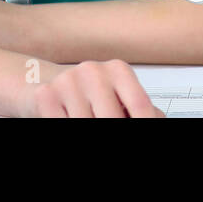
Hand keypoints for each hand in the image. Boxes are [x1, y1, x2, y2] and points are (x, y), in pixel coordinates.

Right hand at [17, 59, 164, 117]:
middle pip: (114, 117)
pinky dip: (67, 125)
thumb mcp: (116, 97)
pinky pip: (62, 121)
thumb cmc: (88, 93)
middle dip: (116, 128)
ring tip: (91, 120)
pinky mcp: (46, 94)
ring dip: (88, 127)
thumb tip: (157, 119)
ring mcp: (68, 81)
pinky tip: (72, 120)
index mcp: (118, 70)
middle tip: (114, 131)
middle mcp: (94, 71)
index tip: (146, 129)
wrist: (45, 82)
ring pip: (86, 122)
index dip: (144, 121)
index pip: (140, 104)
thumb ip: (136, 108)